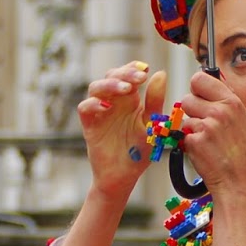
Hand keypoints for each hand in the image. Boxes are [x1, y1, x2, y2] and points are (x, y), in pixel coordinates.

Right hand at [77, 62, 167, 199]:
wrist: (124, 177)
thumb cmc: (139, 151)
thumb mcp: (152, 125)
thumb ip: (155, 101)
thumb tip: (161, 74)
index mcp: (130, 99)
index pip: (128, 75)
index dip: (133, 68)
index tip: (146, 69)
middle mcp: (113, 102)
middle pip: (111, 76)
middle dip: (125, 73)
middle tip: (140, 78)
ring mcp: (99, 112)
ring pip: (96, 88)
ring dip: (110, 85)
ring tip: (126, 90)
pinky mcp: (89, 125)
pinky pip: (85, 108)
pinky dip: (93, 104)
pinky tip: (105, 106)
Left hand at [177, 69, 245, 195]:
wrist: (238, 180)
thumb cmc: (240, 152)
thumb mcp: (243, 120)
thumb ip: (226, 102)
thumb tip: (210, 85)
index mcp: (232, 102)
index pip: (199, 78)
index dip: (196, 89)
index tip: (200, 98)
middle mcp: (220, 111)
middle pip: (187, 98)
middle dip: (192, 111)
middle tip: (204, 125)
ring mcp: (206, 126)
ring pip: (183, 117)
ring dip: (190, 128)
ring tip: (207, 140)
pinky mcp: (195, 141)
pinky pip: (182, 135)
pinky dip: (189, 143)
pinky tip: (203, 150)